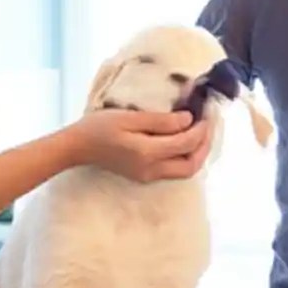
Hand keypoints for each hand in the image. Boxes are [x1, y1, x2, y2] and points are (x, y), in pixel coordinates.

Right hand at [66, 109, 213, 181]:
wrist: (78, 147)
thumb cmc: (99, 127)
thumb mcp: (129, 117)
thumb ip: (161, 120)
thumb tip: (188, 120)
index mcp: (147, 153)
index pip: (186, 143)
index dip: (201, 128)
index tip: (207, 112)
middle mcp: (151, 169)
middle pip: (192, 165)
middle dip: (205, 145)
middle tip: (209, 124)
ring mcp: (148, 176)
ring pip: (185, 171)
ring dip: (197, 153)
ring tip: (201, 131)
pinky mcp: (145, 176)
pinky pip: (174, 170)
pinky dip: (186, 156)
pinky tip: (185, 140)